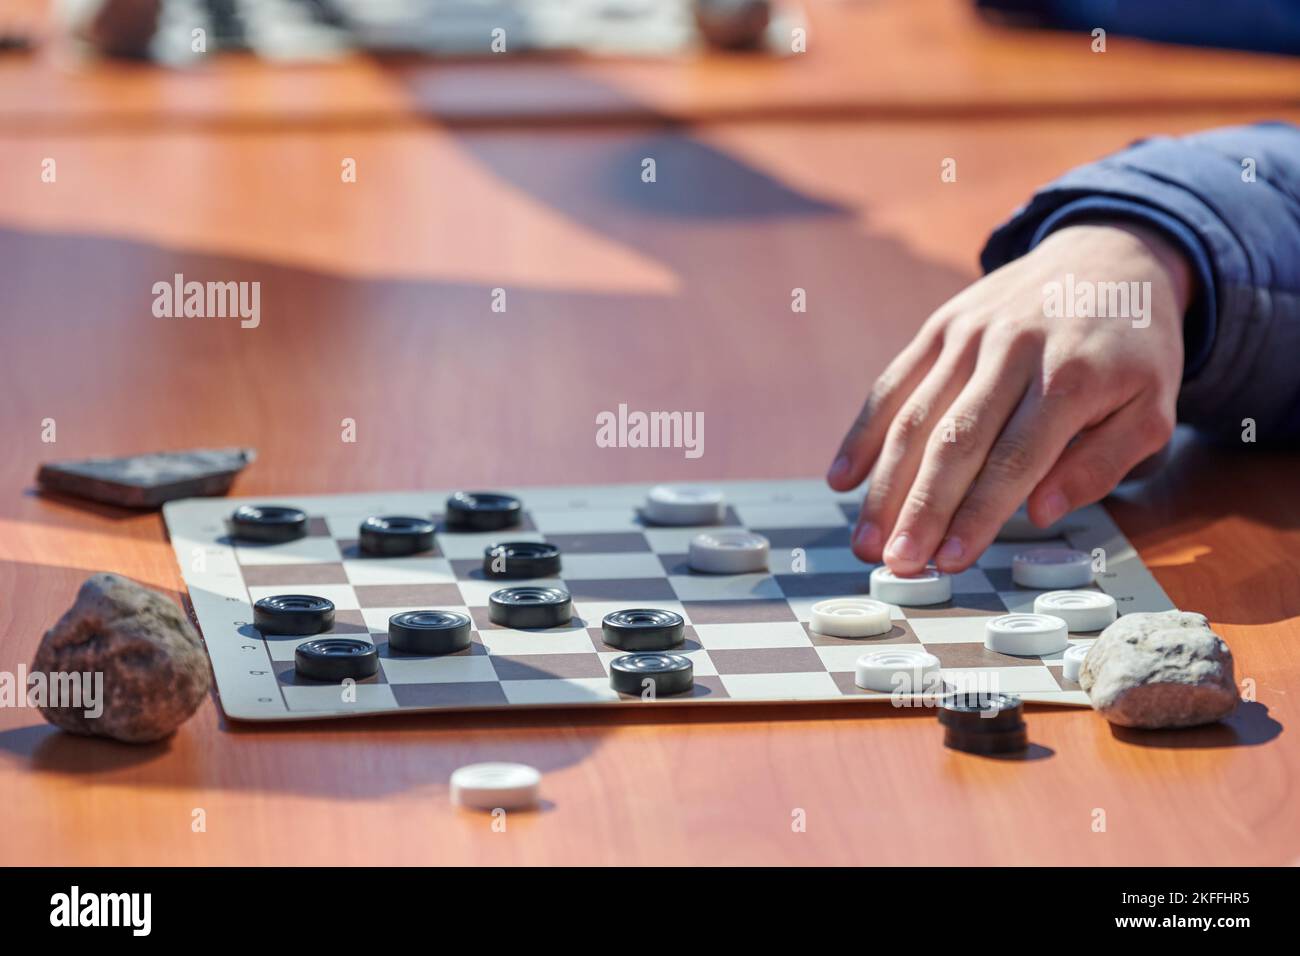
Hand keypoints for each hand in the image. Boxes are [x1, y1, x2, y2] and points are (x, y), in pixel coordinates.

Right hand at [826, 222, 1192, 574]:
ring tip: (865, 539)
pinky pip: (893, 383)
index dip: (978, 514)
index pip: (1015, 459)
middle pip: (954, 442)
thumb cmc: (1132, 350)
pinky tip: (843, 478)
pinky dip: (863, 432)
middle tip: (893, 562)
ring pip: (914, 417)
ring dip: (884, 484)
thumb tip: (1042, 512)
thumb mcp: (1152, 409)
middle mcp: (1013, 351)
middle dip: (920, 509)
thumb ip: (1103, 464)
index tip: (951, 561)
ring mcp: (969, 335)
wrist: (1107, 255)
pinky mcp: (940, 327)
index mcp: (1072, 377)